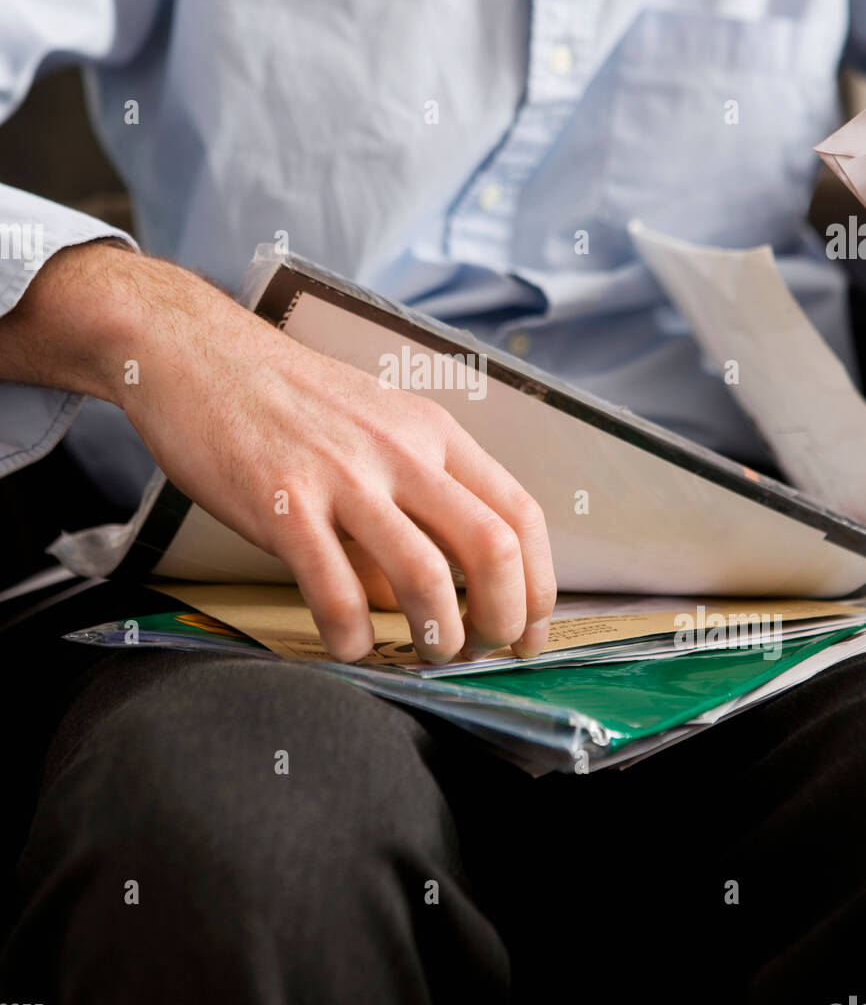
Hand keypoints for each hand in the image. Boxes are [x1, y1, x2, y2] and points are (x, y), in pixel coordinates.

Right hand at [0, 244, 555, 663]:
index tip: (529, 631)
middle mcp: (399, 450)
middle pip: (493, 547)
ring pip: (425, 575)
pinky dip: (352, 637)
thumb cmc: (285, 398)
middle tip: (482, 651)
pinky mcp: (282, 502)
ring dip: (438, 636)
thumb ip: (412, 497)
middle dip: (503, 618)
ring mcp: (341, 475)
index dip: (539, 584)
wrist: (195, 351)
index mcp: (431, 431)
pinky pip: (335, 590)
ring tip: (425, 654)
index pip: (519, 512)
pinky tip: (348, 646)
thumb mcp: (372, 428)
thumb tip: (429, 591)